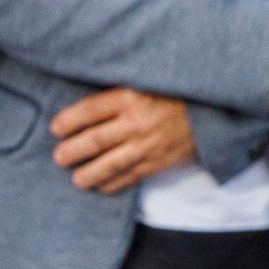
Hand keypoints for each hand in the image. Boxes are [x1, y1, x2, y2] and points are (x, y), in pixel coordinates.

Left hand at [49, 87, 194, 192]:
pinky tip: (100, 186)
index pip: (88, 111)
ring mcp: (148, 145)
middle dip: (71, 151)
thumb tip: (81, 107)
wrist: (213, 110)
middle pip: (94, 141)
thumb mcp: (143, 82)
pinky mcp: (159, 162)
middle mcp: (137, 122)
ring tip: (76, 179)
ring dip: (88, 174)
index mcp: (129, 97)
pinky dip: (113, 184)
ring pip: (110, 164)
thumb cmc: (172, 93)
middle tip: (59, 157)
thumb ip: (115, 93)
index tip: (55, 129)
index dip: (67, 122)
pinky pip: (130, 177)